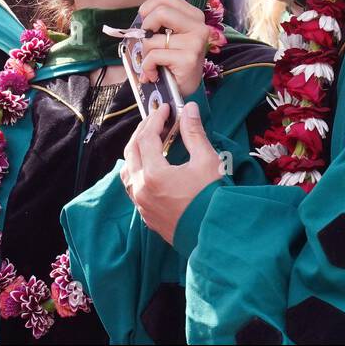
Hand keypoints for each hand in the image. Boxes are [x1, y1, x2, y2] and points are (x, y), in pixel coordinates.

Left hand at [120, 101, 222, 244]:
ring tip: (151, 140)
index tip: (166, 108)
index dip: (155, 119)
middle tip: (157, 119)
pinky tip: (151, 166)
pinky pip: (133, 187)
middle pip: (132, 152)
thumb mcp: (207, 162)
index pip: (146, 138)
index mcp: (153, 174)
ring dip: (136, 151)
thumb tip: (188, 109)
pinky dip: (138, 170)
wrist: (215, 236)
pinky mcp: (147, 215)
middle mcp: (141, 189)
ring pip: (128, 171)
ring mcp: (142, 204)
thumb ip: (194, 133)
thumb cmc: (213, 199)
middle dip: (143, 132)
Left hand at [136, 0, 212, 96]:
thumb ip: (159, 7)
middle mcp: (199, 26)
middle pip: (160, 11)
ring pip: (152, 38)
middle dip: (145, 28)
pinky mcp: (188, 59)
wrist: (182, 88)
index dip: (148, 7)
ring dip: (145, 54)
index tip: (147, 23)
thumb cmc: (173, 59)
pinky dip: (147, 67)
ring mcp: (195, 42)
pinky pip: (154, 55)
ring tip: (153, 63)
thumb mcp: (165, 31)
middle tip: (148, 41)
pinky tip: (154, 74)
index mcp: (193, 15)